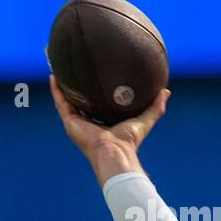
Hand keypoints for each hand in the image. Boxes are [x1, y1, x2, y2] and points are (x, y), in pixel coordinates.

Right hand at [50, 75, 168, 182]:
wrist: (114, 151)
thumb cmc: (130, 140)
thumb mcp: (144, 119)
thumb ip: (155, 107)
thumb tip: (166, 91)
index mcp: (105, 122)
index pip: (100, 105)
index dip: (98, 92)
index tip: (99, 77)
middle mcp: (90, 122)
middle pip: (82, 101)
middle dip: (79, 88)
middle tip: (78, 69)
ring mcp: (78, 122)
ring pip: (68, 100)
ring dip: (64, 86)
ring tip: (61, 69)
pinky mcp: (70, 122)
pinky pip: (60, 102)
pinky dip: (57, 90)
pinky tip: (54, 76)